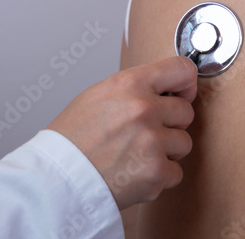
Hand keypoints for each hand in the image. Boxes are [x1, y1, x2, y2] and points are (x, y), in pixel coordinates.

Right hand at [45, 56, 197, 208]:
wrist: (59, 175)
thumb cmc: (72, 137)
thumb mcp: (98, 94)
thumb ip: (134, 88)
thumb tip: (165, 88)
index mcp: (129, 84)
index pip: (182, 69)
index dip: (185, 83)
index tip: (182, 92)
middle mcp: (144, 108)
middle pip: (186, 111)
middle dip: (170, 122)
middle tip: (145, 132)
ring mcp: (152, 141)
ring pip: (184, 142)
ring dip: (166, 150)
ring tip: (136, 153)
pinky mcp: (157, 171)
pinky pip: (176, 171)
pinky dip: (159, 175)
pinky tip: (135, 170)